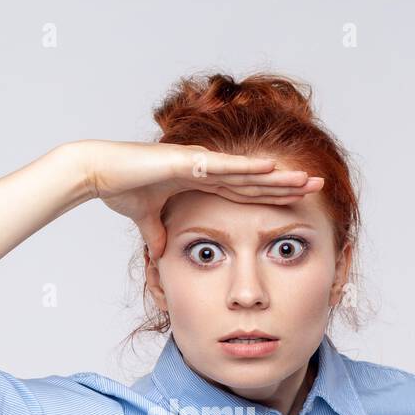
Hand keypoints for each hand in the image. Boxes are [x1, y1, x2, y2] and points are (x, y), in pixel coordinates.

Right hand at [69, 140, 324, 261]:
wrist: (98, 173)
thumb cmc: (118, 188)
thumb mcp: (145, 219)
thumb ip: (155, 233)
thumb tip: (159, 252)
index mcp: (199, 181)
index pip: (244, 191)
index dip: (271, 195)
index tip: (297, 200)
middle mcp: (205, 170)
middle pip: (255, 181)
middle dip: (286, 184)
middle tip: (317, 185)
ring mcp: (199, 164)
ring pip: (247, 173)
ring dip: (277, 177)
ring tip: (306, 179)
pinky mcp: (188, 163)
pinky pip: (224, 168)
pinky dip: (247, 169)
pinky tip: (271, 169)